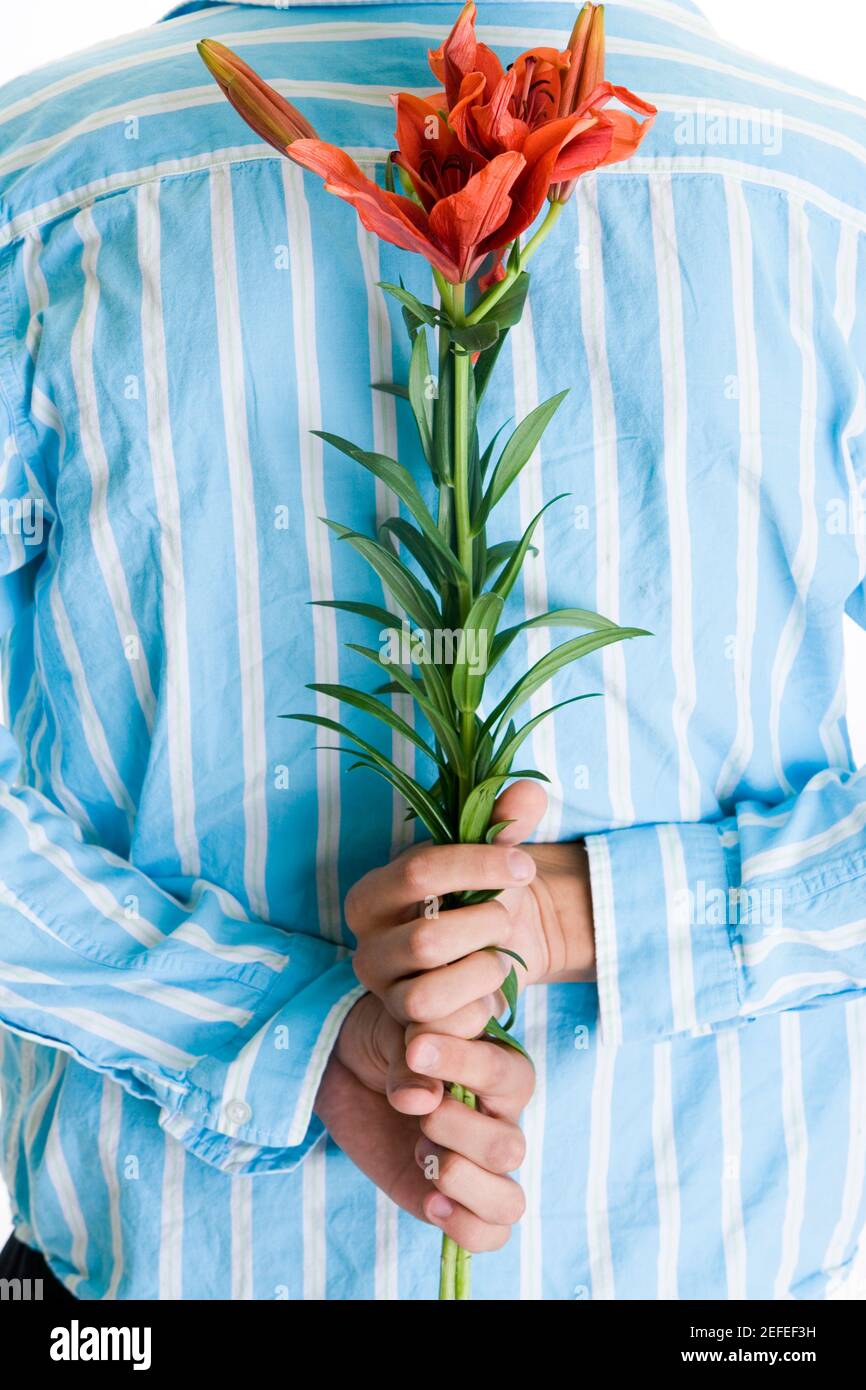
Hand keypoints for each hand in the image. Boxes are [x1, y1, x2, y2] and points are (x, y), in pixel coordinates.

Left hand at [314, 992, 532, 1251]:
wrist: (350, 1065)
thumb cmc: (384, 1038)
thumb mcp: (394, 1029)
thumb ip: (410, 1060)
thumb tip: (423, 1100)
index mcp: (500, 1067)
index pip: (504, 1074)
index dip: (461, 1064)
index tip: (414, 1049)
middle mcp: (500, 1121)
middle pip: (508, 1148)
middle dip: (453, 1132)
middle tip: (420, 1112)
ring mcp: (480, 1165)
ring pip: (509, 1202)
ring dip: (457, 1180)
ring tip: (421, 1153)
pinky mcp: (454, 1199)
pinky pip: (490, 1235)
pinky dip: (463, 1226)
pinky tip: (429, 1199)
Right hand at [347, 781, 594, 1037]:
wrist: (487, 952)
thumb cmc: (478, 897)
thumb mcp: (491, 858)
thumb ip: (506, 823)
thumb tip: (530, 791)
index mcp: (374, 892)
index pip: (418, 871)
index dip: (477, 865)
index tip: (524, 864)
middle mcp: (367, 945)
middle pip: (426, 940)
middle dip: (483, 926)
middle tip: (507, 915)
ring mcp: (385, 992)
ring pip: (428, 996)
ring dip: (481, 972)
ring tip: (500, 956)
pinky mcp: (406, 1029)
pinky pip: (443, 1031)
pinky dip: (478, 1008)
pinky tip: (492, 989)